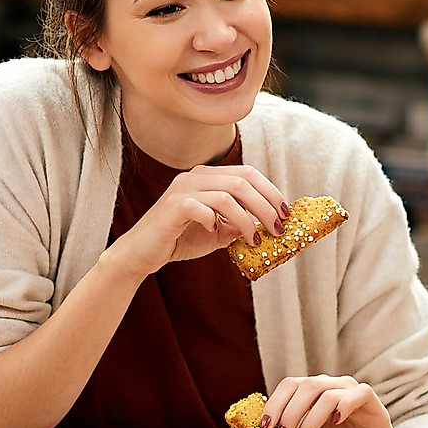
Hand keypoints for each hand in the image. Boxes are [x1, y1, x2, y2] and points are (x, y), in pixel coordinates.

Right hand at [107, 164, 287, 281]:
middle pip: (242, 181)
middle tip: (277, 228)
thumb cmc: (179, 240)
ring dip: (247, 218)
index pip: (247, 173)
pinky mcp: (172, 206)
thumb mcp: (217, 232)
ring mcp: (182, 189)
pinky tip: (215, 233)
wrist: (142, 254)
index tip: (285, 214)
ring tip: (255, 239)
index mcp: (207, 177)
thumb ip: (238, 225)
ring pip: (227, 194)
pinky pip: (202, 207)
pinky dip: (216, 221)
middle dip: (266, 205)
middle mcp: (195, 176)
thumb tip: (268, 227)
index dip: (271, 192)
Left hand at [260, 375, 402, 427]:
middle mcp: (330, 387)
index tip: (263, 427)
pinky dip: (342, 406)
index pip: (289, 386)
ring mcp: (351, 392)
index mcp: (312, 394)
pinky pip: (356, 394)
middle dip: (287, 412)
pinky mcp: (371, 401)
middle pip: (304, 385)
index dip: (274, 403)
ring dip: (308, 419)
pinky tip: (334, 422)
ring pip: (325, 392)